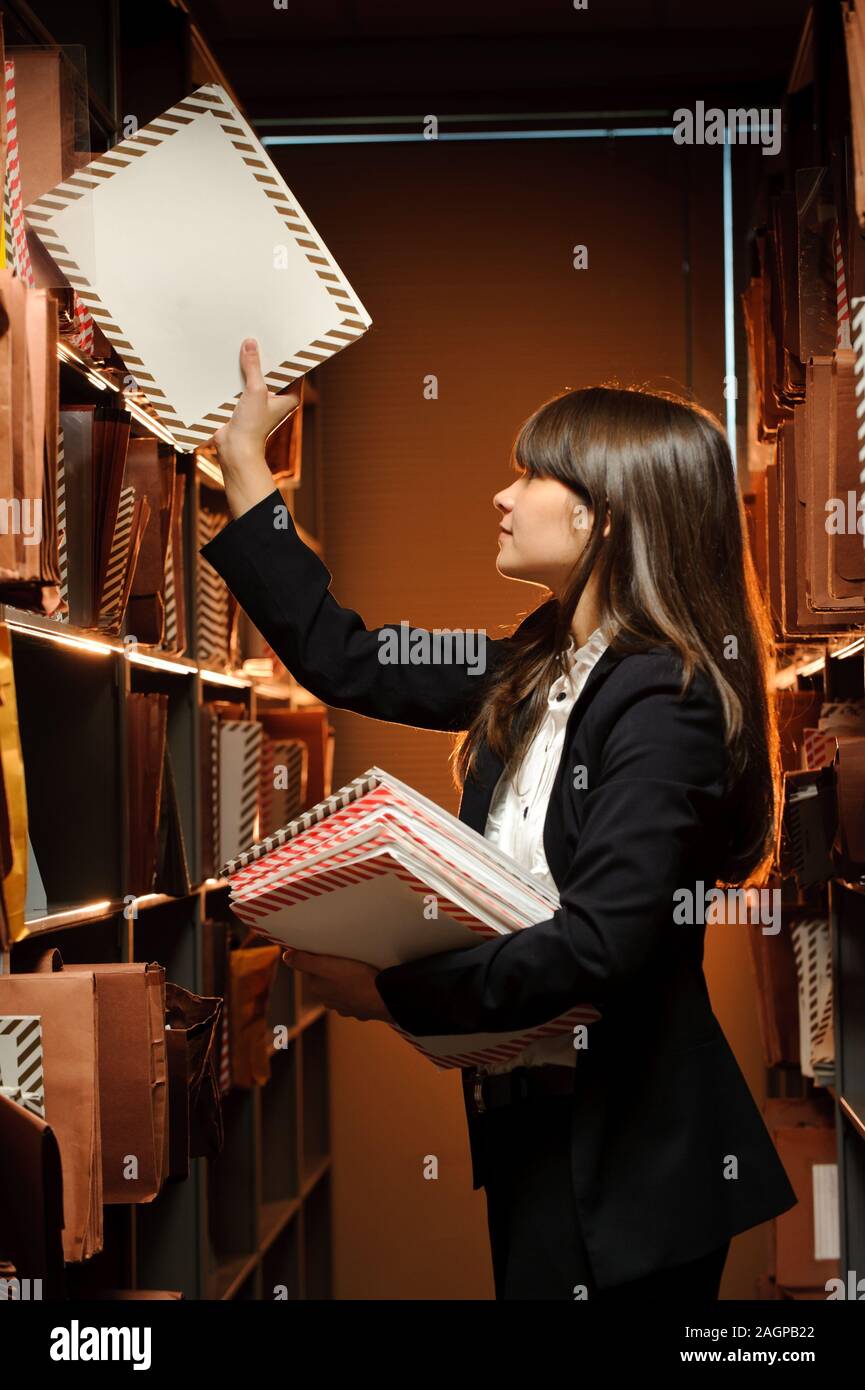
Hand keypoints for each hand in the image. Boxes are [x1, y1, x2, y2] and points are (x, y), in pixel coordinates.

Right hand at [213, 338, 301, 474]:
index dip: (286, 354)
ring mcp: (260, 401)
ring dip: (248, 366)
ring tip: (242, 344)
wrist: (234, 449)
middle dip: (264, 357)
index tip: (281, 336)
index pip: (292, 370)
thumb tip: (250, 343)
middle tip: (259, 336)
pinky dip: (236, 375)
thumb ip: (253, 366)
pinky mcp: (244, 404)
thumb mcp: (256, 391)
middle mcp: (277, 398)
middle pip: (272, 372)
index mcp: (289, 397)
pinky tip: (228, 361)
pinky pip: (242, 384)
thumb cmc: (253, 426)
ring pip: (255, 377)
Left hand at [282, 948, 395, 1022]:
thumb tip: (286, 957)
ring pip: (342, 990)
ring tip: (357, 969)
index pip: (312, 969)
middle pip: (326, 980)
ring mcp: (347, 1008)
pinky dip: (360, 990)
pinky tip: (367, 983)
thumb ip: (305, 961)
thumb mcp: (327, 965)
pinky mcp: (363, 1010)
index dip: (318, 957)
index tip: (327, 948)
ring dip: (346, 981)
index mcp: (318, 989)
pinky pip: (358, 997)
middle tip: (344, 956)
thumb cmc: (356, 979)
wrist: (385, 998)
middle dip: (332, 970)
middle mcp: (329, 1001)